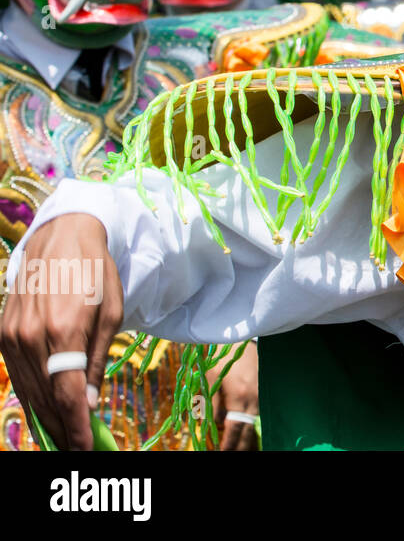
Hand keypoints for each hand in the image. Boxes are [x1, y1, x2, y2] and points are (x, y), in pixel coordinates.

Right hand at [0, 213, 121, 449]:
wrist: (60, 238)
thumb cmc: (95, 273)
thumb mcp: (110, 313)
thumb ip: (96, 361)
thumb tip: (89, 403)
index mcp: (64, 330)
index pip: (68, 393)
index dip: (77, 425)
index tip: (87, 445)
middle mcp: (31, 337)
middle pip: (45, 398)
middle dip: (62, 428)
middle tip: (79, 447)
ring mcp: (12, 336)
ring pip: (27, 391)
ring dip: (45, 417)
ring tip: (64, 436)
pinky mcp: (3, 333)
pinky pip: (17, 374)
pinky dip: (31, 396)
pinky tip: (45, 409)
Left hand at [208, 342, 258, 450]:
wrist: (243, 339)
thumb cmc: (223, 357)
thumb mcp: (211, 378)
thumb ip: (211, 402)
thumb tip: (214, 422)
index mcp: (238, 397)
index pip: (234, 429)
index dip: (228, 444)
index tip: (221, 452)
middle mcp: (254, 400)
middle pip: (249, 432)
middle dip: (241, 447)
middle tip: (230, 454)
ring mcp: (262, 396)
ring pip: (257, 425)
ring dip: (249, 439)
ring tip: (241, 449)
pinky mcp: (266, 392)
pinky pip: (259, 415)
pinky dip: (254, 427)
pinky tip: (249, 434)